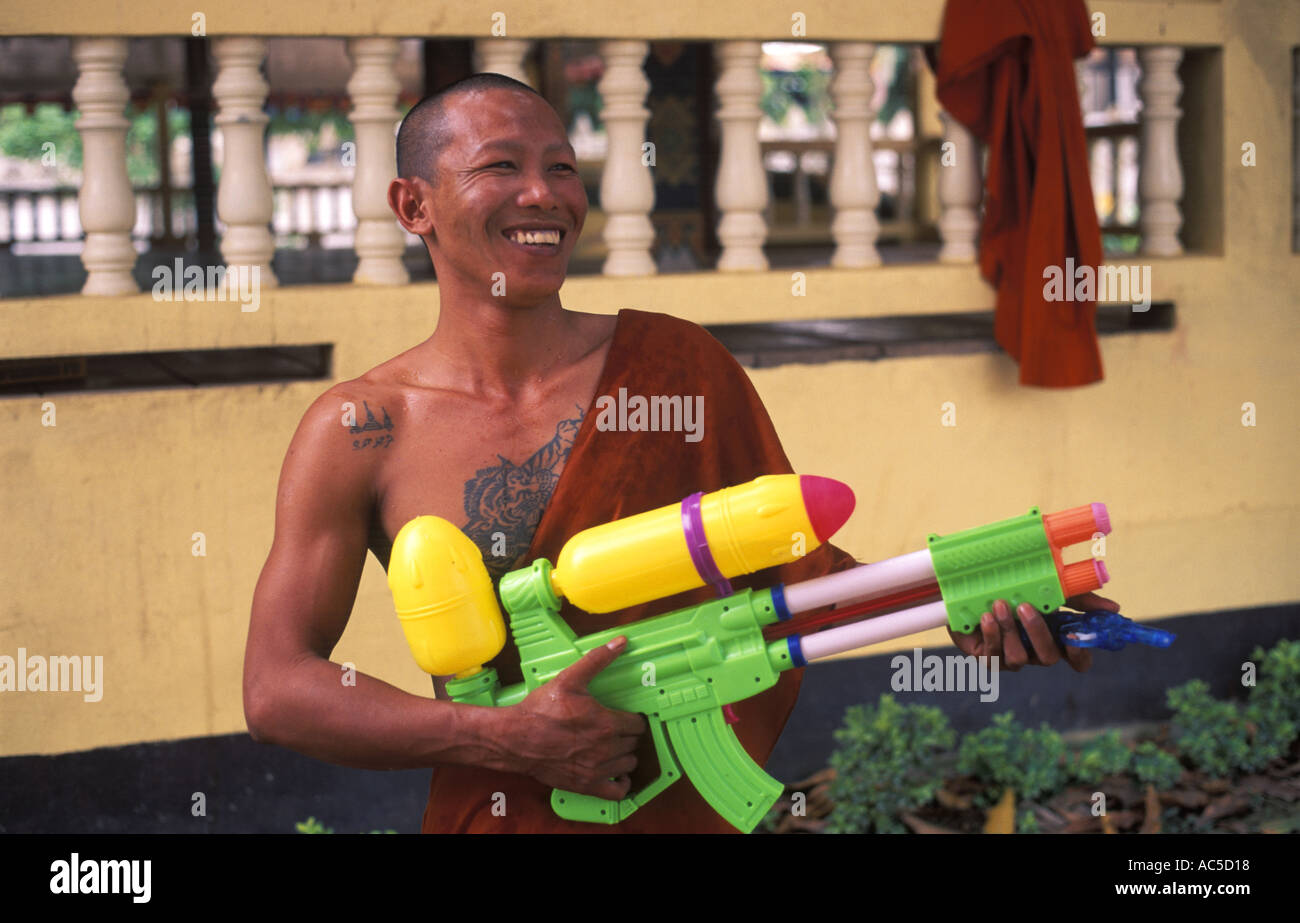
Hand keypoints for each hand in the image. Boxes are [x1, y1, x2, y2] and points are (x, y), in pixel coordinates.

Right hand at [509, 636, 646, 799]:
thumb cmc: (541, 710)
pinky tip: (616, 773)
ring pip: (629, 764)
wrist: (516, 739)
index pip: (638, 724)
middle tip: (617, 729)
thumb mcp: (569, 679)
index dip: (633, 719)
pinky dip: (621, 783)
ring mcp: (597, 769)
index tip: (626, 717)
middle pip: (634, 744)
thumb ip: (597, 660)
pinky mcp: (586, 785)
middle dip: (628, 736)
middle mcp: (607, 749)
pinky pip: (617, 791)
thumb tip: (620, 642)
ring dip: (625, 756)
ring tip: (614, 747)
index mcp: (607, 723)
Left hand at [947, 593, 1121, 673]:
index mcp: (1053, 637)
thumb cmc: (1012, 588)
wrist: (968, 586)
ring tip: (999, 605)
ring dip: (1010, 630)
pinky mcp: (987, 658)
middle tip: (1026, 607)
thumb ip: (1079, 598)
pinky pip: (993, 658)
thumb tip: (1114, 608)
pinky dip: (991, 636)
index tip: (1074, 635)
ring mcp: (1011, 658)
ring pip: (1019, 658)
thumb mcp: (1047, 587)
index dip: (1080, 655)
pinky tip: (986, 618)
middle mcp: (1035, 652)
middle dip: (1038, 633)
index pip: (1077, 660)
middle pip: (1048, 658)